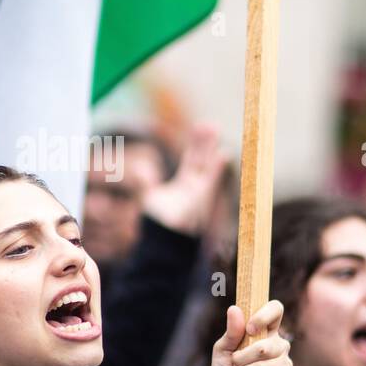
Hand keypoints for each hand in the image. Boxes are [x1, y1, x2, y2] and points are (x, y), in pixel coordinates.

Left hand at [142, 122, 227, 236]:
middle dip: (205, 143)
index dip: (196, 144)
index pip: (193, 159)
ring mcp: (199, 193)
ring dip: (212, 149)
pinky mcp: (200, 200)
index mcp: (184, 184)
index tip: (201, 127)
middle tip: (212, 124)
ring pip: (207, 166)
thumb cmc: (159, 222)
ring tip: (216, 132)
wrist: (163, 241)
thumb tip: (142, 171)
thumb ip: (147, 183)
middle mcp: (195, 187)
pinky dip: (217, 168)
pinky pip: (211, 181)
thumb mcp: (151, 197)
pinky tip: (223, 154)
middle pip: (201, 160)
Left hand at [209, 300, 291, 365]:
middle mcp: (279, 345)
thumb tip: (235, 309)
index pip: (276, 310)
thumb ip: (231, 332)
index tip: (250, 328)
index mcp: (265, 331)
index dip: (265, 315)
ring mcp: (284, 365)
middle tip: (233, 364)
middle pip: (266, 347)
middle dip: (242, 359)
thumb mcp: (222, 351)